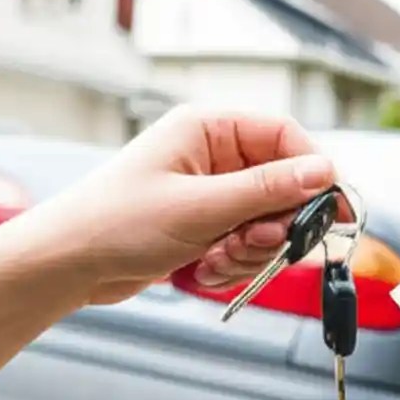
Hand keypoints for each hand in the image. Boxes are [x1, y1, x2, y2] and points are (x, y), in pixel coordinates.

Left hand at [35, 106, 336, 303]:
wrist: (68, 265)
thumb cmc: (115, 223)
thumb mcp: (201, 207)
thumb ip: (267, 190)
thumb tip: (322, 172)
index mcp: (208, 130)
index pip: (284, 137)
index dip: (313, 171)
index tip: (332, 208)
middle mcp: (213, 157)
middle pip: (282, 186)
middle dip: (273, 225)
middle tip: (254, 243)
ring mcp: (211, 194)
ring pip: (268, 224)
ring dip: (251, 252)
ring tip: (215, 259)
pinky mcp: (206, 226)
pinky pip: (246, 246)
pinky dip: (232, 264)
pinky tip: (201, 269)